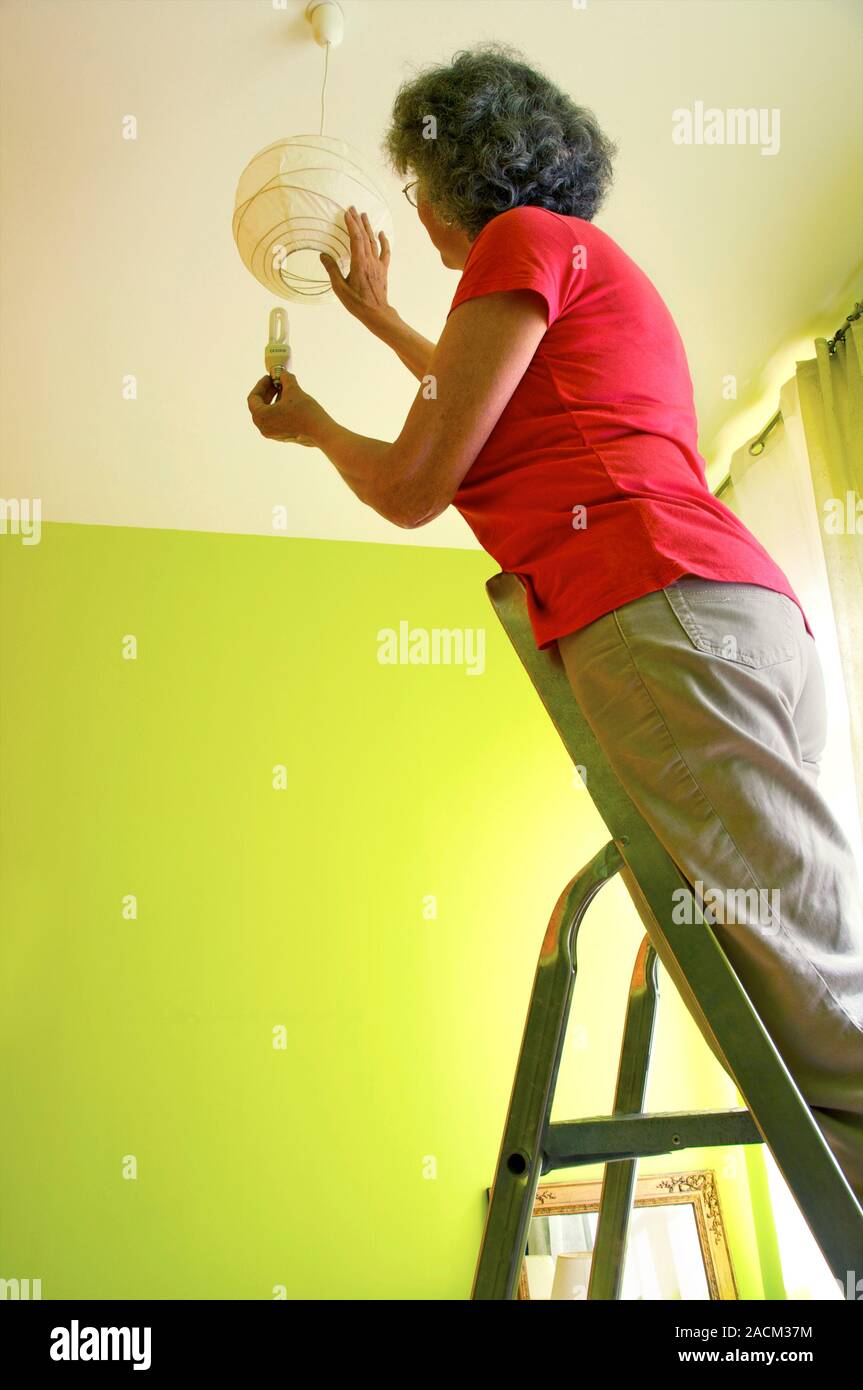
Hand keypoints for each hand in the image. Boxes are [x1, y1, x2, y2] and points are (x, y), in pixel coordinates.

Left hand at [247, 372, 320, 445]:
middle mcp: (263, 427)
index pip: (253, 397)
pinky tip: (290, 401)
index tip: (270, 377)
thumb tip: (283, 374)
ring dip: (274, 399)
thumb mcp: (293, 390)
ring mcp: (273, 434)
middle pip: (259, 406)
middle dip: (268, 391)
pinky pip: (275, 420)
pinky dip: (279, 409)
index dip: (261, 384)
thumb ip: (285, 379)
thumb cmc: (305, 412)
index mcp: (261, 417)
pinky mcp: (282, 436)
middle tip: (277, 381)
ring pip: (268, 413)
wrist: (321, 432)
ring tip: (286, 389)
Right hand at [319, 205, 391, 325]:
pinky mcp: (383, 269)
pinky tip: (381, 233)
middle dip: (358, 221)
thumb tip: (323, 255)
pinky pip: (385, 252)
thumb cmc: (357, 303)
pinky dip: (384, 241)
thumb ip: (332, 270)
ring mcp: (378, 264)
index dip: (351, 224)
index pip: (356, 238)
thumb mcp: (340, 288)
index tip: (347, 213)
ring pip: (374, 242)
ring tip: (364, 215)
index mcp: (359, 263)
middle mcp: (370, 260)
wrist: (376, 313)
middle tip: (353, 208)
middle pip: (365, 236)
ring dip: (368, 227)